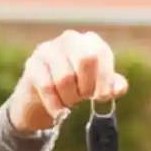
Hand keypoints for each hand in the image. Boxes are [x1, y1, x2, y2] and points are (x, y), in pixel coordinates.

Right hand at [8, 30, 129, 131]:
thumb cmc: (76, 88)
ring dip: (70, 98)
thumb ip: (113, 86)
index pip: (101, 54)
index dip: (104, 80)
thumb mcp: (98, 86)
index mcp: (90, 41)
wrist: (41, 98)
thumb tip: (118, 88)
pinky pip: (47, 87)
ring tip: (69, 102)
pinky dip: (56, 105)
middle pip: (86, 59)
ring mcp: (48, 50)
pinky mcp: (32, 65)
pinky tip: (58, 111)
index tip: (101, 97)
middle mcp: (69, 39)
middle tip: (83, 98)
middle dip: (86, 86)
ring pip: (65, 77)